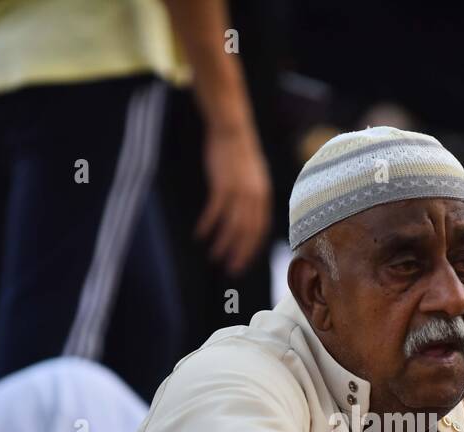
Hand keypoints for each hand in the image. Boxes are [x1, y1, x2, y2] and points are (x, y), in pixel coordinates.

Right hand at [195, 125, 270, 274]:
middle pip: (248, 233)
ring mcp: (239, 192)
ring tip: (215, 256)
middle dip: (239, 253)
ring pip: (232, 226)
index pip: (260, 230)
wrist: (233, 131)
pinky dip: (208, 225)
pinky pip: (215, 211)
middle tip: (231, 269)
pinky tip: (200, 235)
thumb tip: (251, 217)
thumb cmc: (240, 155)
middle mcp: (254, 197)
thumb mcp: (254, 178)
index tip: (244, 262)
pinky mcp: (223, 185)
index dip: (252, 249)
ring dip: (223, 243)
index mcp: (263, 197)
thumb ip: (254, 198)